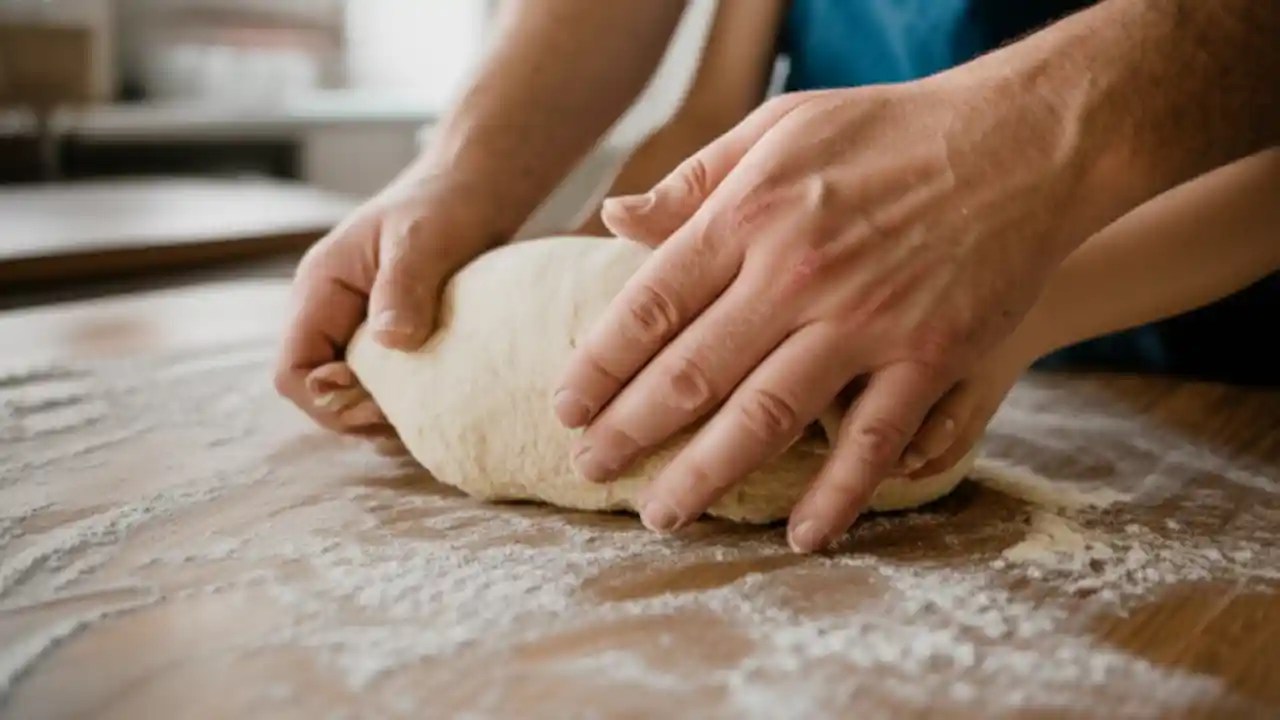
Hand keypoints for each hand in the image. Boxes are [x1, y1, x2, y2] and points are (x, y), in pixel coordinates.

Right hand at [274, 167, 498, 444]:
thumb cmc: (447, 201)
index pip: (292, 370)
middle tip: (414, 415)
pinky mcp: (395, 335)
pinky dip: (407, 399)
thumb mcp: (424, 240)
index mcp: (321, 289)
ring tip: (430, 413)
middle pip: (321, 390)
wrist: (480, 186)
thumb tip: (391, 342)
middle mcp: (333, 313)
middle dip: (359, 412)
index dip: (326, 398)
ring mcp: (362, 325)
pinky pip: (386, 382)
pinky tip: (440, 402)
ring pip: (354, 392)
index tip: (377, 402)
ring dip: (384, 410)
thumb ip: (403, 288)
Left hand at [555, 72, 1093, 552]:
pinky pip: (871, 443)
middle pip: (692, 372)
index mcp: (750, 214)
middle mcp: (796, 273)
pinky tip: (802, 535)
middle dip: (631, 431)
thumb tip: (614, 219)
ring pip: (765, 418)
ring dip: (705, 475)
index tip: (566, 406)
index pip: (649, 305)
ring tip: (659, 515)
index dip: (599, 364)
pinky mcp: (928, 356)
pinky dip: (836, 495)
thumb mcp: (779, 124)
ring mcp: (864, 322)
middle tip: (589, 470)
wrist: (1023, 141)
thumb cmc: (889, 130)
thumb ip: (693, 179)